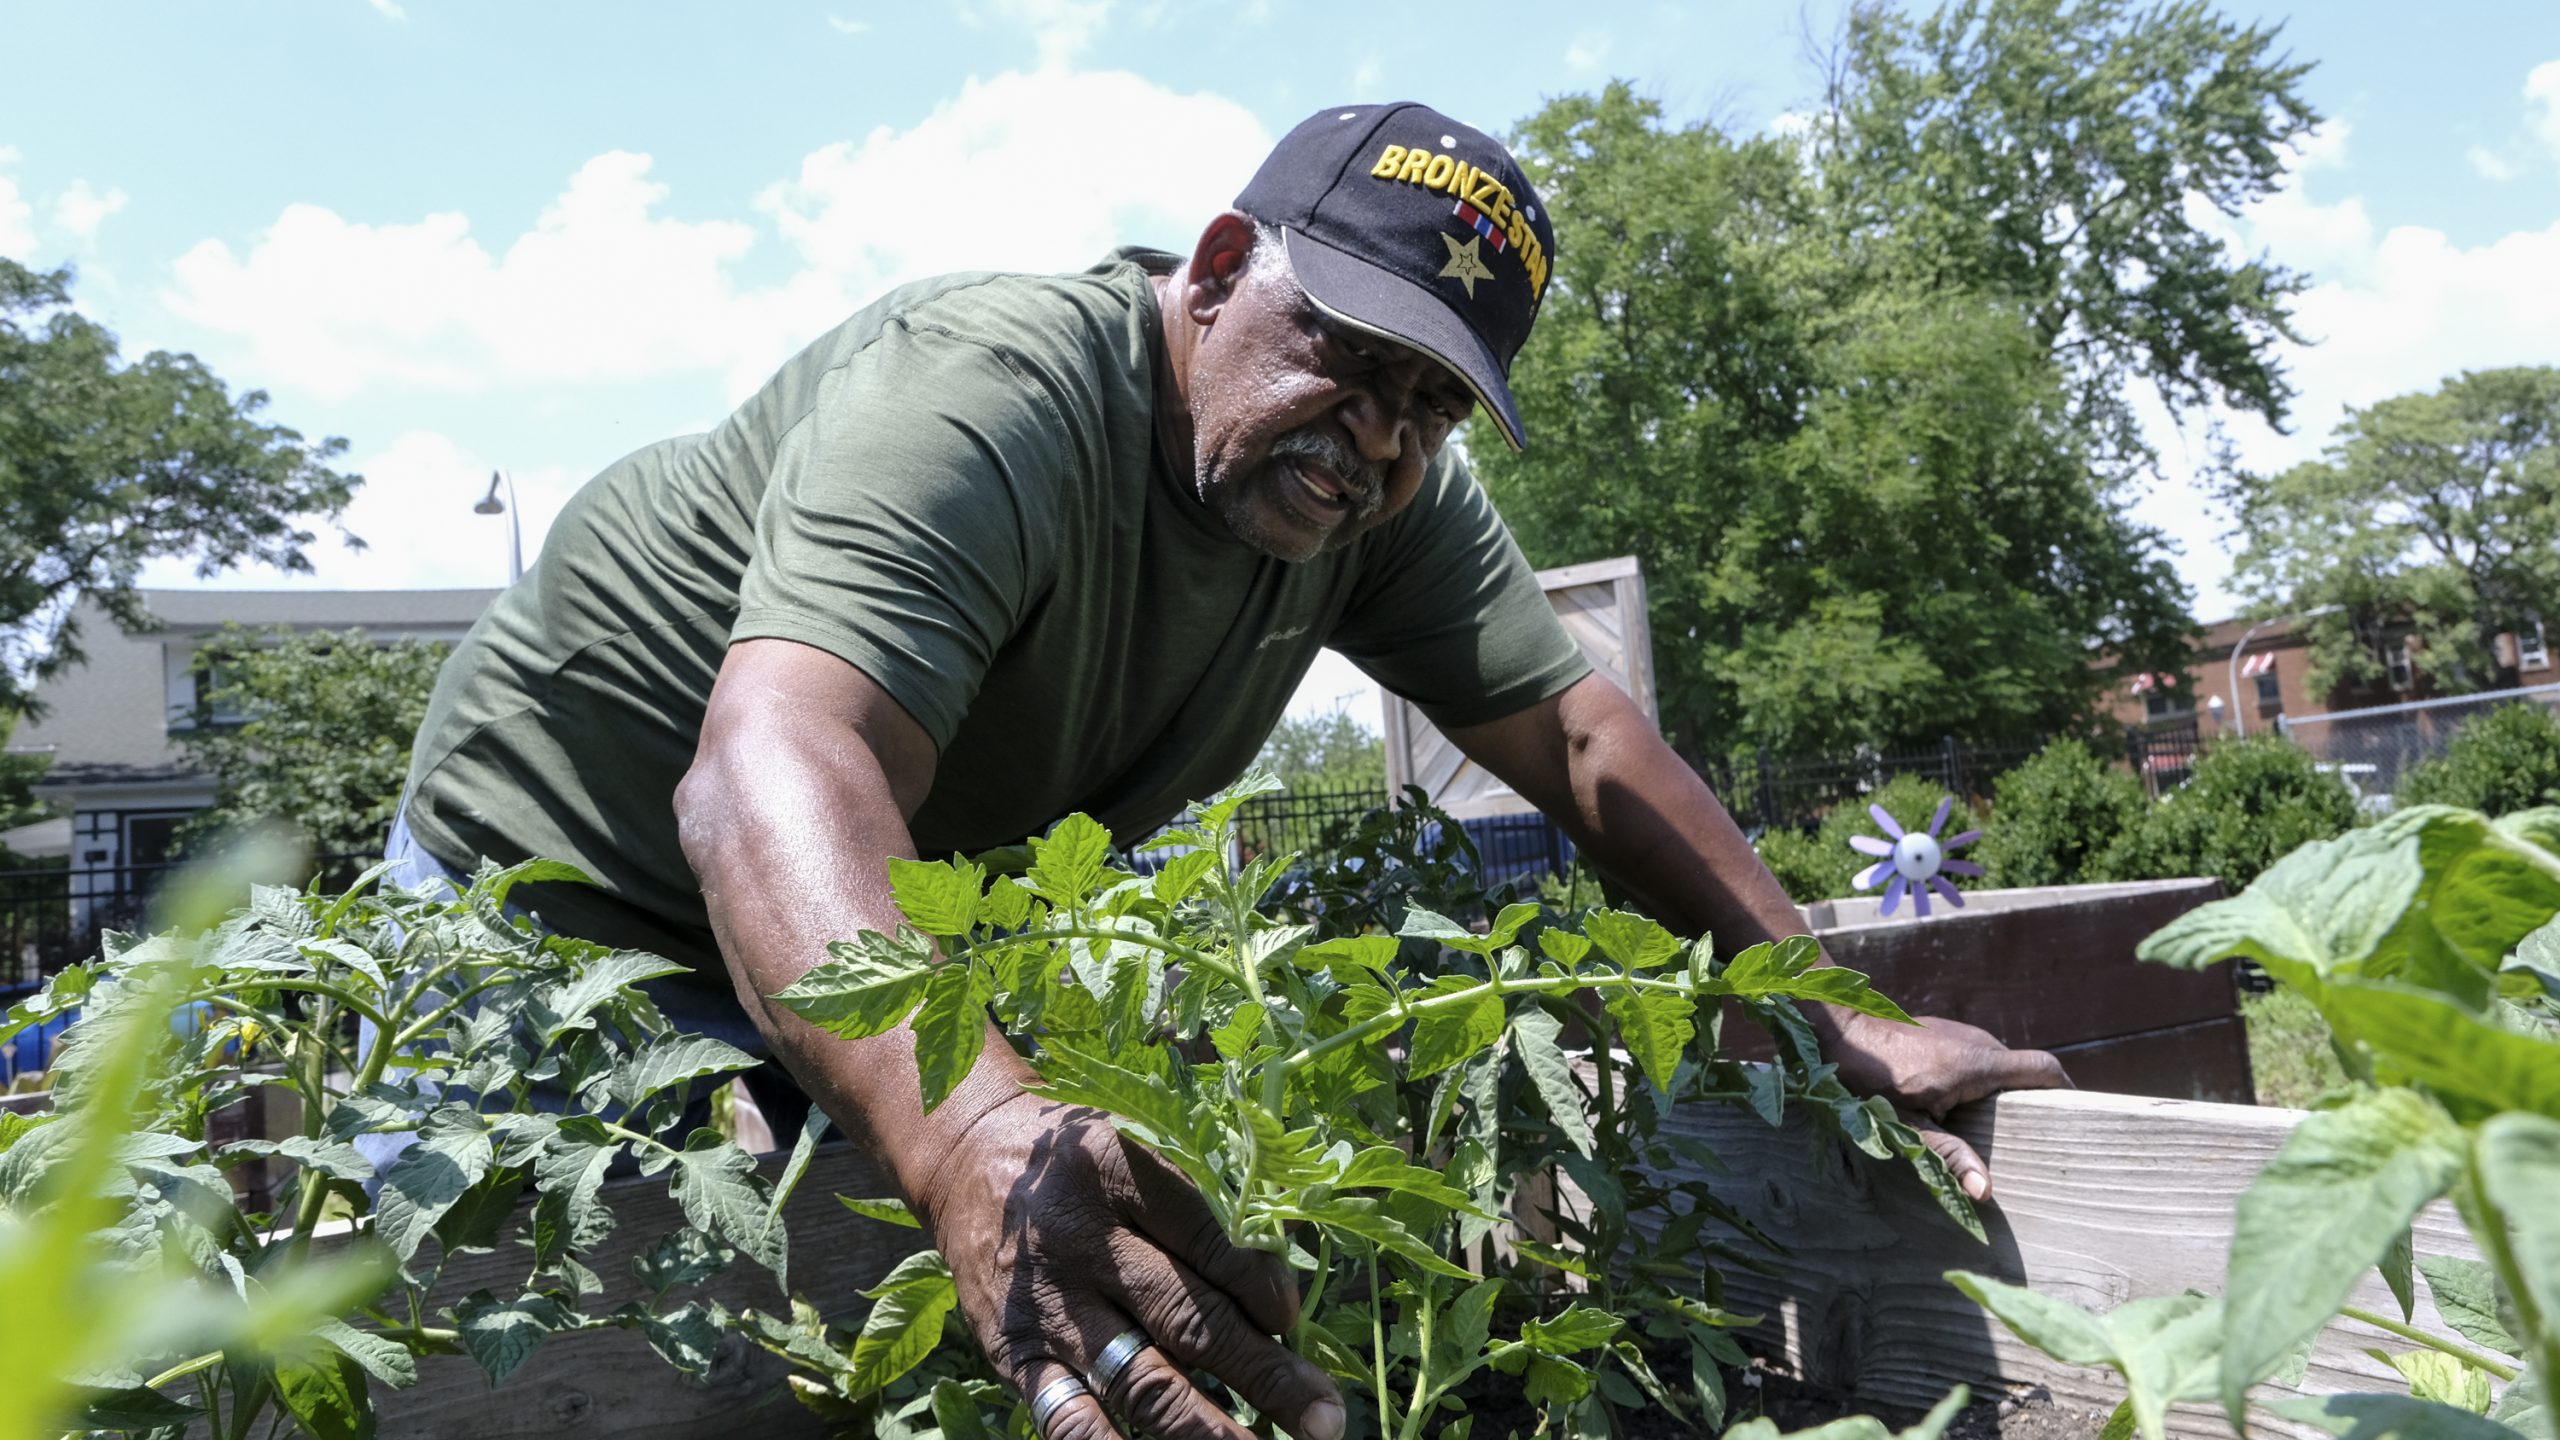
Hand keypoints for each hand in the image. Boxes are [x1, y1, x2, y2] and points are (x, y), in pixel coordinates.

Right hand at [913, 1090, 1346, 1439]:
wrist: (970, 1159)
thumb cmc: (1083, 1160)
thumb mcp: (1140, 1150)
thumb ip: (1203, 1214)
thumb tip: (1280, 1300)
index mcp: (1121, 1175)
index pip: (1207, 1240)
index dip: (1262, 1286)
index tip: (1295, 1321)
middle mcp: (1083, 1242)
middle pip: (1187, 1318)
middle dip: (1263, 1375)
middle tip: (1325, 1418)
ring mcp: (1049, 1306)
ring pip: (1139, 1380)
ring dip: (1208, 1428)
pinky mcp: (1017, 1354)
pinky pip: (1069, 1419)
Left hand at [1824, 1014, 2071, 1200]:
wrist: (1837, 1028)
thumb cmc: (1868, 1077)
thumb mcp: (1906, 1124)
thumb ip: (1948, 1154)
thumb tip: (1985, 1192)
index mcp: (1977, 1063)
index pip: (2043, 1068)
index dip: (2066, 1091)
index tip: (2074, 1119)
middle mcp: (1977, 1042)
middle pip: (2024, 1072)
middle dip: (2031, 1104)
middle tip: (2031, 1143)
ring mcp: (1960, 1033)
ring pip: (1999, 1065)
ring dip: (2002, 1094)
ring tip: (1996, 1133)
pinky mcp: (1944, 1034)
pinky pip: (1978, 1059)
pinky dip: (1981, 1082)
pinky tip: (1962, 1110)